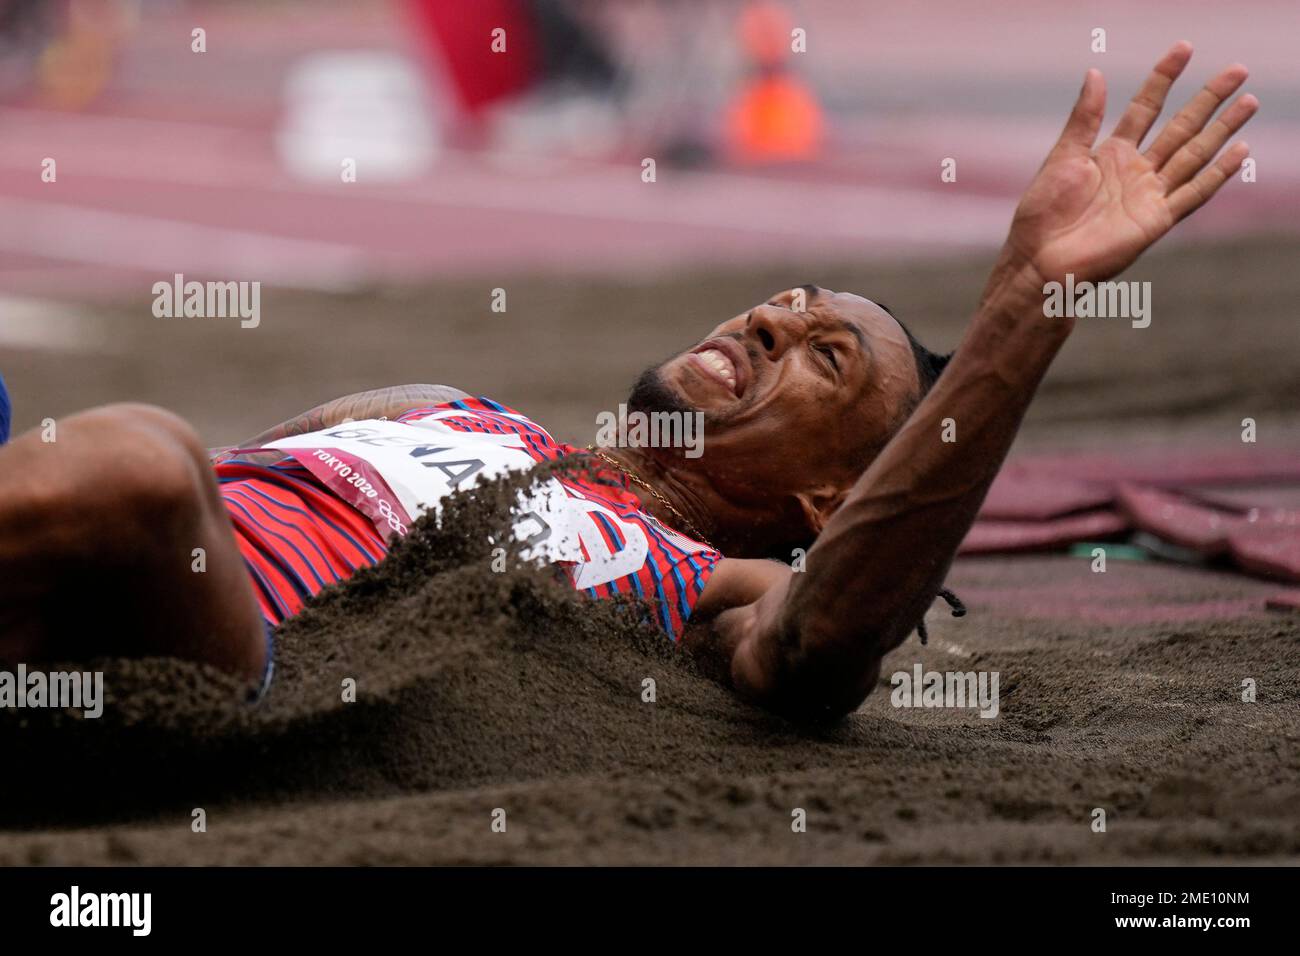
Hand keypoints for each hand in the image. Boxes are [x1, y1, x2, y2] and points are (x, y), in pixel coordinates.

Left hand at [1002, 42, 1256, 288]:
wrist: (1040, 259)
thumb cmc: (1043, 213)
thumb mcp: (1064, 157)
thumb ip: (1084, 119)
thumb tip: (1095, 72)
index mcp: (1111, 153)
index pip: (1146, 107)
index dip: (1164, 78)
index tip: (1184, 48)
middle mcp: (1136, 171)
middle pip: (1180, 127)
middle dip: (1208, 99)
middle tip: (1238, 70)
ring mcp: (1149, 194)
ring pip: (1194, 155)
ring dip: (1222, 129)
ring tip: (1248, 103)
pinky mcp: (1156, 220)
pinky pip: (1192, 194)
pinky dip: (1216, 174)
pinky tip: (1238, 153)